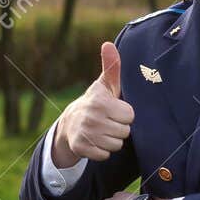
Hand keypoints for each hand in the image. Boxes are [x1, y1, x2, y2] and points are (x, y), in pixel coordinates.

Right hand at [53, 42, 133, 164]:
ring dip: (111, 140)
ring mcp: (86, 134)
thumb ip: (111, 67)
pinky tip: (95, 141)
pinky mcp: (81, 148)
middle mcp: (92, 117)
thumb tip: (108, 44)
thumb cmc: (95, 102)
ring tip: (102, 131)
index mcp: (100, 101)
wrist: (70, 124)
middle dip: (119, 128)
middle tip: (108, 121)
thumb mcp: (104, 85)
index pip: (130, 115)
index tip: (114, 110)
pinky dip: (102, 151)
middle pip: (125, 131)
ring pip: (116, 145)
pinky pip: (105, 155)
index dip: (124, 113)